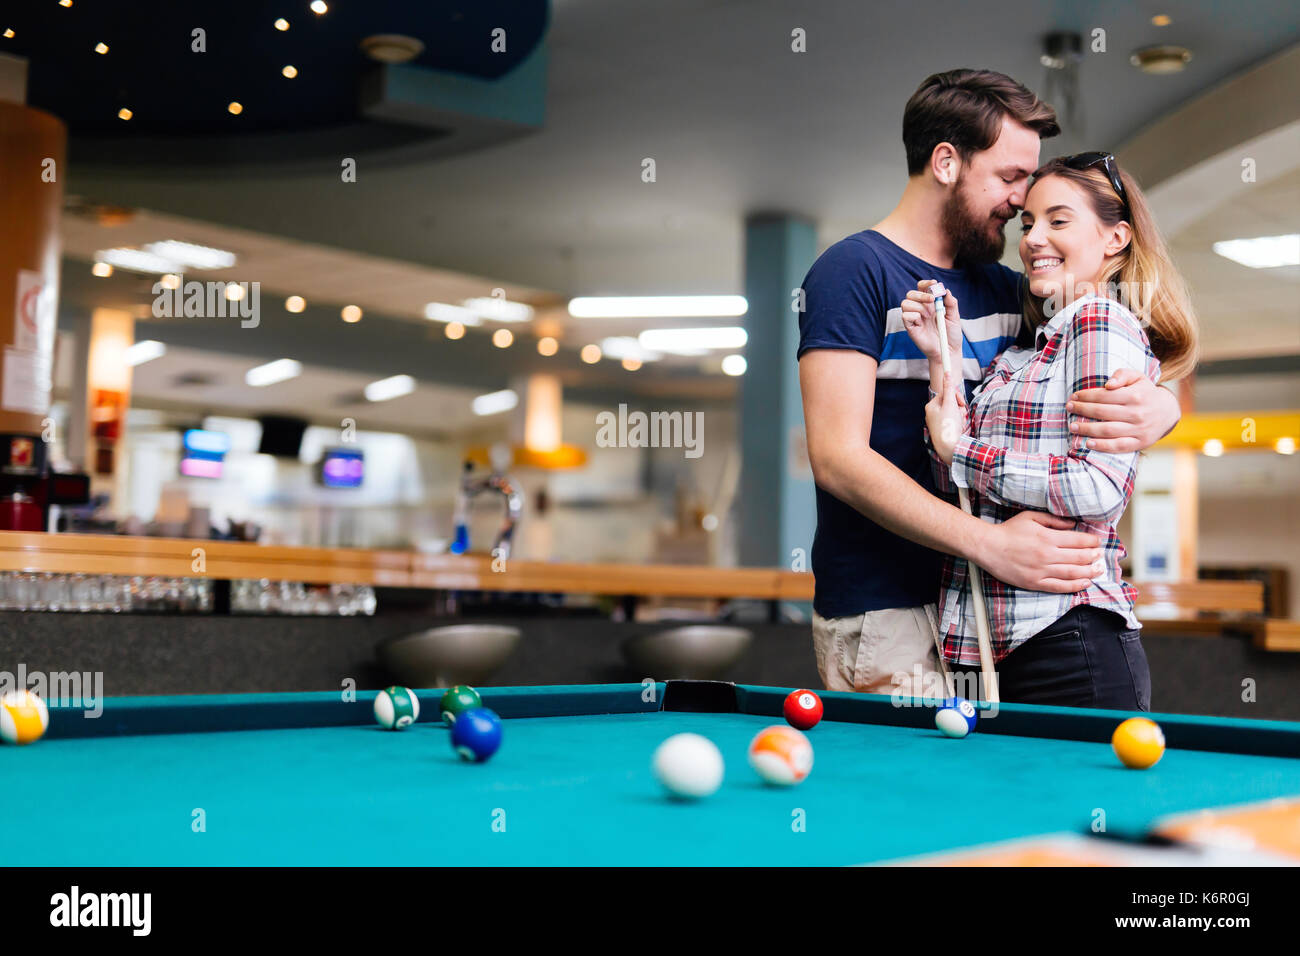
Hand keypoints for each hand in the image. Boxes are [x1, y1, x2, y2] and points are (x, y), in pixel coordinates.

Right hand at [900, 280, 962, 363]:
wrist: (948, 351)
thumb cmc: (951, 334)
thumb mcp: (955, 317)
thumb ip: (951, 303)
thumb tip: (946, 291)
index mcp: (930, 304)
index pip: (922, 288)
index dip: (926, 283)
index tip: (934, 284)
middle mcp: (920, 309)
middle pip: (911, 293)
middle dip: (921, 294)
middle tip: (932, 300)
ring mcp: (914, 318)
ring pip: (905, 303)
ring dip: (918, 306)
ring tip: (929, 315)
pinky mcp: (910, 328)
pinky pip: (905, 316)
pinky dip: (913, 316)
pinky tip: (921, 322)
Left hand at [925, 370, 965, 464]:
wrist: (949, 448)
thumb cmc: (947, 426)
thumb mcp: (950, 405)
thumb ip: (949, 389)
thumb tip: (946, 371)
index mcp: (931, 406)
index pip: (946, 393)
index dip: (956, 397)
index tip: (960, 401)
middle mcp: (934, 413)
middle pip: (952, 402)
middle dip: (959, 408)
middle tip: (959, 415)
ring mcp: (940, 421)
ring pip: (955, 412)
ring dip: (960, 416)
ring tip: (958, 424)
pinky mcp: (945, 428)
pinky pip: (955, 420)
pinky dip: (959, 423)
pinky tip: (958, 429)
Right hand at [976, 511, 1103, 592]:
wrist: (988, 547)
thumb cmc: (1008, 531)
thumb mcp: (1031, 517)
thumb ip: (1053, 520)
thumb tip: (1073, 524)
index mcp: (1047, 537)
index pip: (1078, 540)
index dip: (1091, 541)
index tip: (1097, 542)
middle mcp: (1047, 555)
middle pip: (1079, 557)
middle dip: (1093, 556)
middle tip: (1100, 556)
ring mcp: (1041, 570)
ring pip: (1073, 573)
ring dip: (1089, 572)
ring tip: (1098, 570)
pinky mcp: (1034, 582)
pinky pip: (1059, 586)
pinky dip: (1074, 586)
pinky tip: (1085, 583)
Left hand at [1068, 368, 1179, 453]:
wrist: (1168, 411)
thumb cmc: (1145, 392)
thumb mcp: (1137, 377)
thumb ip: (1122, 375)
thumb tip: (1108, 384)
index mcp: (1135, 396)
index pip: (1104, 396)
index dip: (1086, 396)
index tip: (1073, 397)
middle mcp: (1137, 413)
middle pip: (1103, 412)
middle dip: (1082, 410)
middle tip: (1068, 409)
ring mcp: (1139, 430)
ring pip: (1108, 430)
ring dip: (1087, 429)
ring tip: (1072, 426)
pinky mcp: (1140, 443)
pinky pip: (1119, 446)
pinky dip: (1102, 446)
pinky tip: (1088, 443)